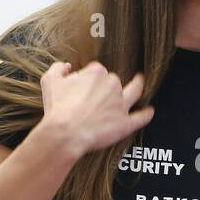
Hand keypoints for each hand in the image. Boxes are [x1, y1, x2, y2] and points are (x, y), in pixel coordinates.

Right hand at [39, 61, 153, 157]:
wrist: (66, 133)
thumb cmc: (58, 108)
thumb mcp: (50, 82)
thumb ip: (58, 69)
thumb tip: (66, 66)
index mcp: (96, 73)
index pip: (96, 71)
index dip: (88, 80)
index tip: (83, 88)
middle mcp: (112, 85)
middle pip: (113, 81)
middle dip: (107, 86)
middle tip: (97, 97)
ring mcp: (121, 104)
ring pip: (134, 91)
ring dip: (138, 86)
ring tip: (140, 82)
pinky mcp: (125, 122)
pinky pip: (140, 117)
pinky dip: (146, 114)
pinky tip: (150, 111)